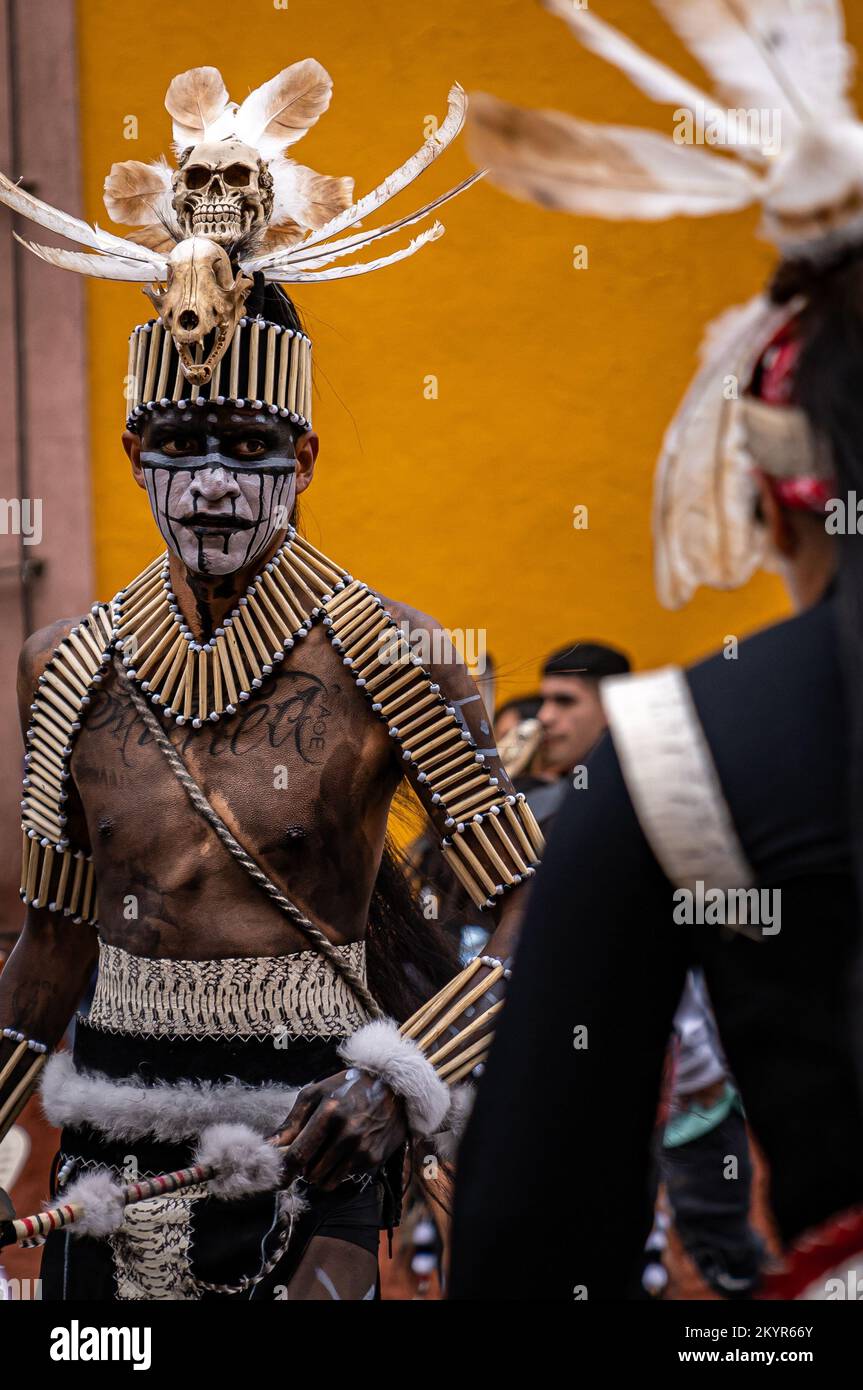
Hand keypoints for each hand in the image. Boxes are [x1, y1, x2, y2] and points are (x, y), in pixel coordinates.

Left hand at [274, 1068, 407, 1190]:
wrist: (393, 1088)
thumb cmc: (348, 1087)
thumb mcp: (317, 1093)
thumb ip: (292, 1121)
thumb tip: (269, 1144)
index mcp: (330, 1111)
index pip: (299, 1153)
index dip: (286, 1168)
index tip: (280, 1174)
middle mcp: (348, 1131)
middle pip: (311, 1172)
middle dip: (305, 1168)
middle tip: (311, 1154)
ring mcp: (362, 1146)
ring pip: (326, 1181)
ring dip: (320, 1173)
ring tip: (325, 1155)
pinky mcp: (374, 1158)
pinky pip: (344, 1178)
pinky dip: (338, 1171)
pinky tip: (345, 1152)